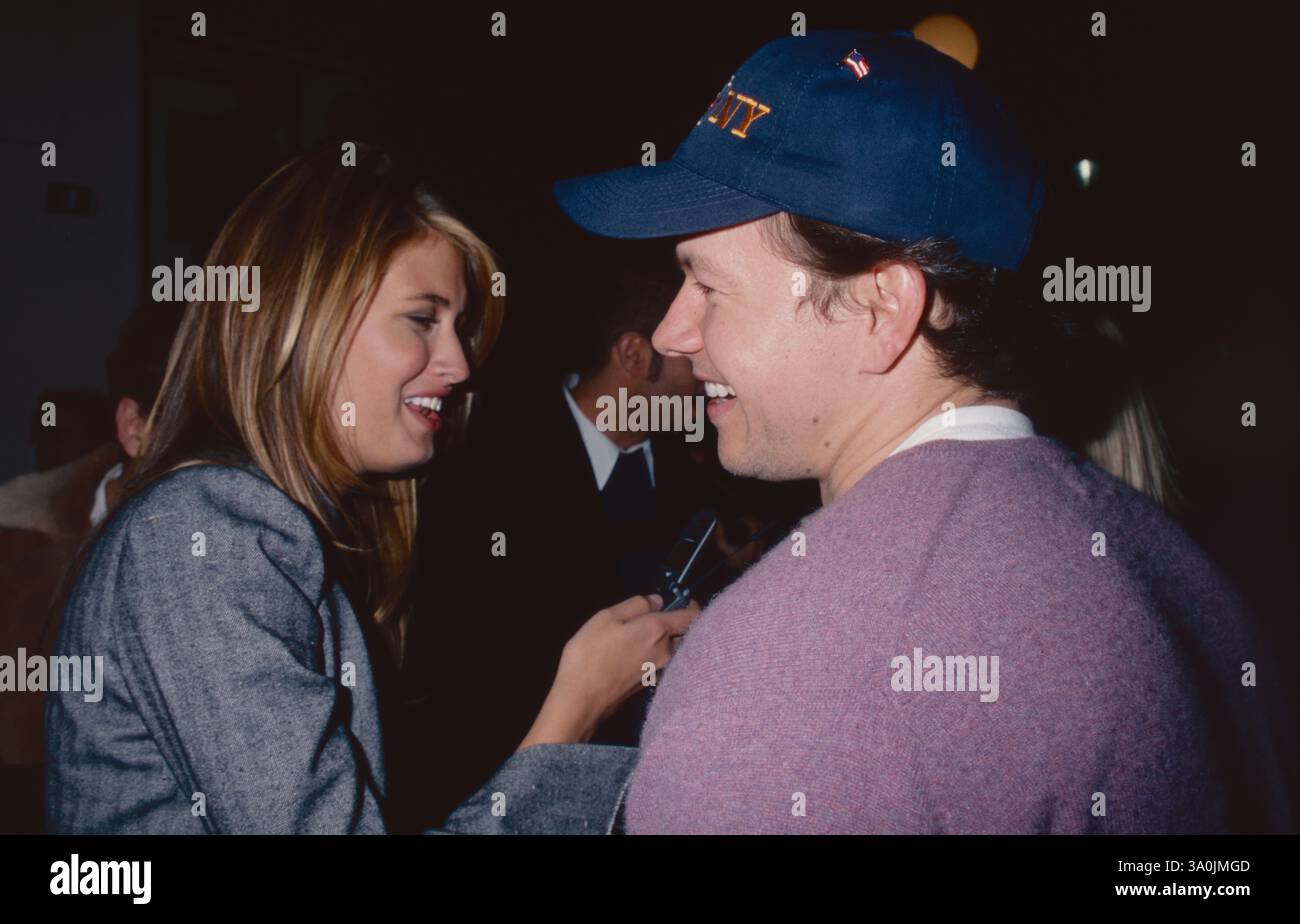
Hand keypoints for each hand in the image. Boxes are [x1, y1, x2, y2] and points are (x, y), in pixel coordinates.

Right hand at [516, 594, 699, 749]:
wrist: (582, 699)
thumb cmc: (591, 653)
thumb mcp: (607, 617)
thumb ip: (635, 605)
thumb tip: (657, 601)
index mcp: (657, 630)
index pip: (692, 616)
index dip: (691, 606)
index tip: (683, 600)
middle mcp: (665, 652)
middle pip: (685, 635)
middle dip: (678, 624)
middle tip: (659, 616)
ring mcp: (659, 671)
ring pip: (674, 650)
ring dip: (667, 641)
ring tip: (646, 635)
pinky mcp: (649, 685)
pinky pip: (662, 663)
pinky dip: (658, 655)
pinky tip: (639, 653)